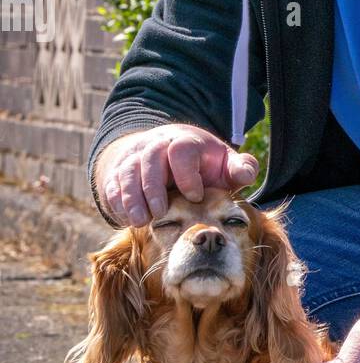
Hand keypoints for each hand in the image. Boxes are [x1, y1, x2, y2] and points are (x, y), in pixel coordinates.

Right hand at [96, 124, 258, 225]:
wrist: (168, 154)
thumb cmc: (203, 165)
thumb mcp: (224, 164)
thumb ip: (240, 168)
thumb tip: (246, 174)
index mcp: (186, 141)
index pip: (181, 150)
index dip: (187, 174)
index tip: (195, 196)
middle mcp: (157, 144)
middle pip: (149, 159)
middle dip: (153, 188)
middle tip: (160, 213)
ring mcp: (135, 156)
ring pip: (126, 172)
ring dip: (130, 198)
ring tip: (139, 221)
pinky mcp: (118, 170)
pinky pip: (111, 183)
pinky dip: (116, 202)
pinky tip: (126, 219)